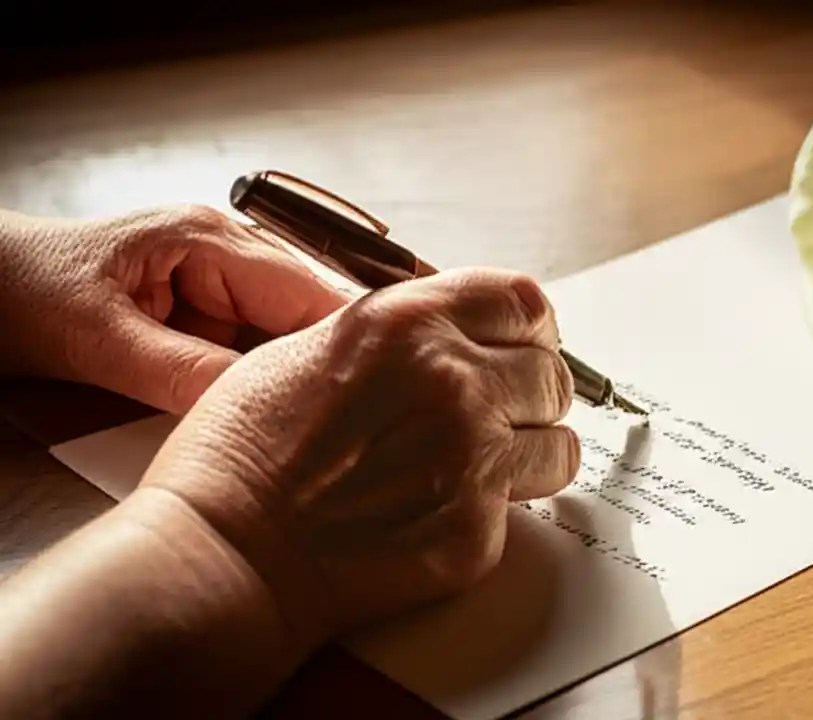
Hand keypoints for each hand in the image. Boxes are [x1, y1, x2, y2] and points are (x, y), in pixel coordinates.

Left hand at [0, 205, 345, 412]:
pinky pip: (258, 359)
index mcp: (210, 240)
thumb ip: (178, 371)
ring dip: (302, 384)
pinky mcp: (211, 320)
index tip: (382, 389)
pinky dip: (270, 391)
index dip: (350, 342)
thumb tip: (255, 408)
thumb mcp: (98, 339)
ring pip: (291, 343)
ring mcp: (223, 289)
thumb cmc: (24, 289)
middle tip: (359, 425)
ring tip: (327, 431)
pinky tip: (282, 423)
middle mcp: (230, 258)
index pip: (311, 291)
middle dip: (331, 369)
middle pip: (312, 318)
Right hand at [136, 268, 580, 640]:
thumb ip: (390, 334)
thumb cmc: (240, 456)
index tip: (528, 344)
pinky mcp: (476, 526)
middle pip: (550, 372)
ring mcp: (471, 455)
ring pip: (558, 444)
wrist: (224, 553)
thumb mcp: (304, 349)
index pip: (523, 301)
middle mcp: (452, 380)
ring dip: (532, 452)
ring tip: (483, 467)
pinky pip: (520, 509)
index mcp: (409, 323)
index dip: (532, 326)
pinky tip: (437, 512)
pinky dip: (492, 511)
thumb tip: (441, 335)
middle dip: (534, 393)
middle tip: (508, 413)